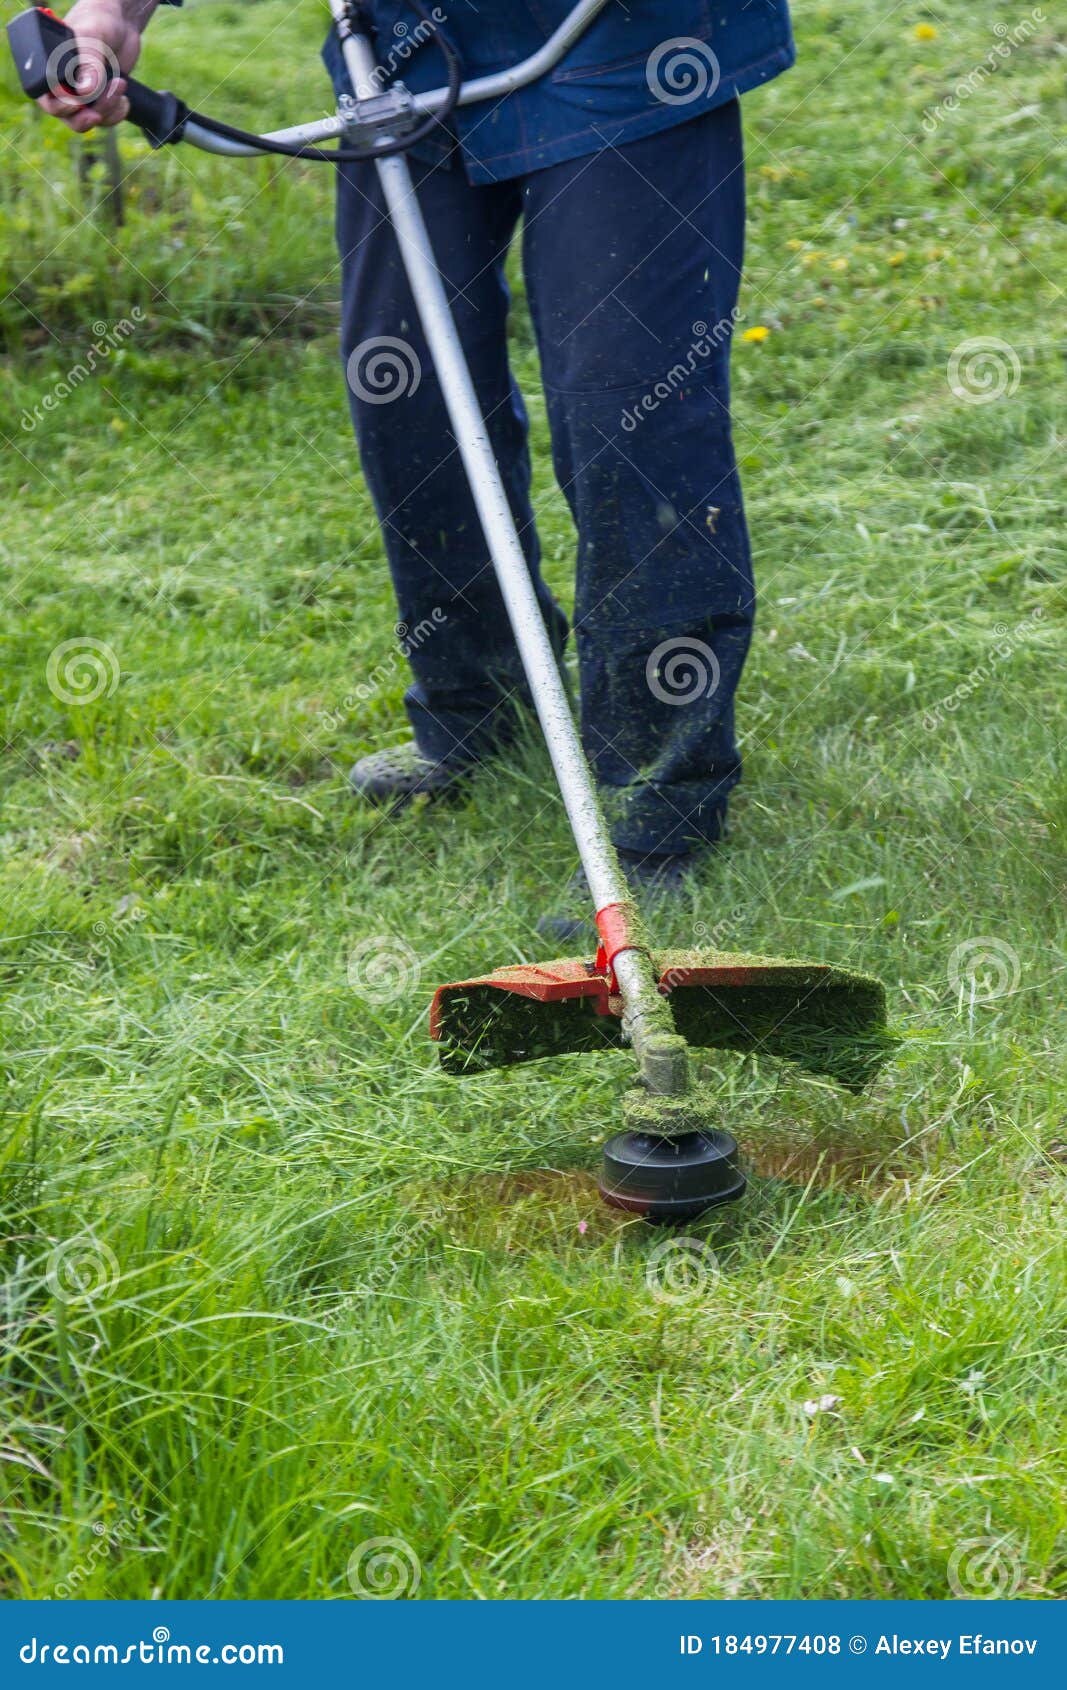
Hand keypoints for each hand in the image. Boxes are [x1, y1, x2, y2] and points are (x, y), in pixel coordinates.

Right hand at [37, 2, 143, 132]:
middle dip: (86, 115)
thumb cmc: (99, 20)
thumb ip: (88, 63)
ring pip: (88, 120)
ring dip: (106, 109)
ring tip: (120, 85)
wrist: (122, 25)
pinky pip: (104, 119)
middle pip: (66, 115)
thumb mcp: (91, 36)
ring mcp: (81, 94)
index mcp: (49, 67)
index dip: (60, 106)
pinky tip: (124, 97)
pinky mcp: (99, 100)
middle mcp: (62, 83)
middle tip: (99, 111)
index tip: (78, 104)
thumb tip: (84, 91)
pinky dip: (116, 113)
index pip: (47, 97)